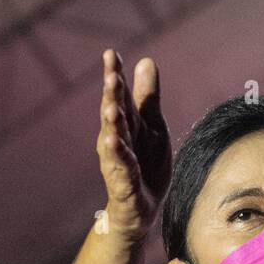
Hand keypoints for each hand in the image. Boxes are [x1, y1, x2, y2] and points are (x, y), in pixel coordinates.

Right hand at [97, 48, 170, 243]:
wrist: (142, 210)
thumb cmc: (146, 165)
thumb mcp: (153, 127)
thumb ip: (148, 97)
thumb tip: (146, 60)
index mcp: (126, 124)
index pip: (120, 96)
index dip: (115, 75)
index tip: (111, 53)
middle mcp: (117, 140)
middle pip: (114, 113)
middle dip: (112, 95)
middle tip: (112, 75)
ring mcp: (119, 162)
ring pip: (115, 139)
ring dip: (112, 123)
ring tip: (111, 106)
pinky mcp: (125, 184)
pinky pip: (121, 168)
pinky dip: (117, 155)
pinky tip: (113, 141)